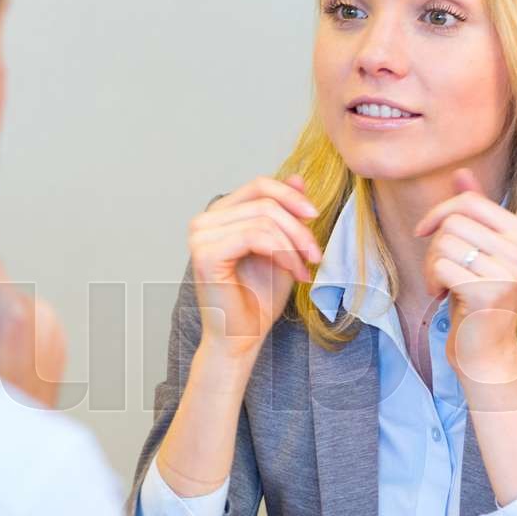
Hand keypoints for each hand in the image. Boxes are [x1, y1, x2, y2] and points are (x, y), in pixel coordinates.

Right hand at [189, 175, 322, 360]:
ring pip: (263, 219)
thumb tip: (298, 177)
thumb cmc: (258, 299)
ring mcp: (201, 236)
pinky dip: (282, 253)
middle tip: (315, 254)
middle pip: (265, 201)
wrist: (242, 338)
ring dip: (293, 244)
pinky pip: (254, 236)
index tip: (315, 215)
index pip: (259, 186)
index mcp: (220, 215)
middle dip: (298, 227)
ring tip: (305, 269)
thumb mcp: (283, 247)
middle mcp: (205, 221)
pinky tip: (293, 272)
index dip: (291, 196)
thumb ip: (287, 214)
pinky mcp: (205, 254)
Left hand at [415, 168, 516, 384]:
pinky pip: (441, 268)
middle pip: (453, 222)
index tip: (425, 232)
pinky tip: (442, 295)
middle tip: (440, 269)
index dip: (438, 213)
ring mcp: (508, 271)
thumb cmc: (477, 293)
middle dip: (434, 245)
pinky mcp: (489, 292)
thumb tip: (461, 172)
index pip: (469, 202)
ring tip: (443, 283)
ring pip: (444, 244)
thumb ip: (473, 211)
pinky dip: (432, 281)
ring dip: (432, 265)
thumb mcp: (478, 248)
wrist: (485, 346)